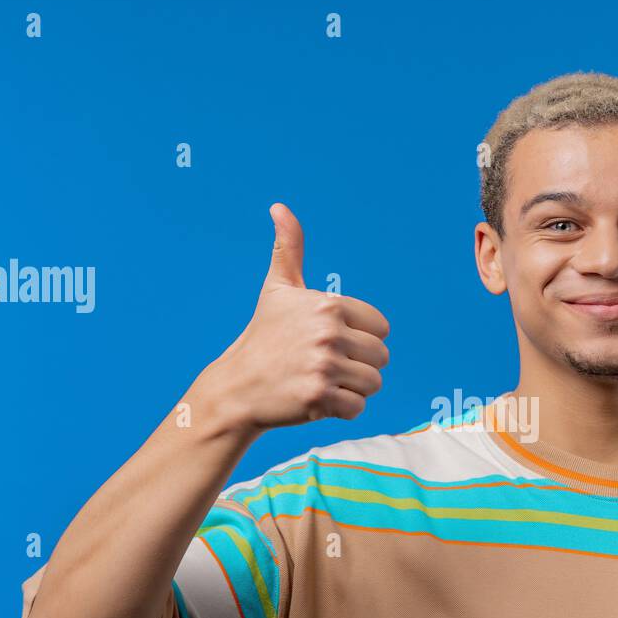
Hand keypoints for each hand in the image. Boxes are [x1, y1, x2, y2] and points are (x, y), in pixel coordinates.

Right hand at [203, 202, 390, 434]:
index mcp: (328, 305)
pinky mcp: (319, 398)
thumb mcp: (277, 289)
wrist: (236, 387)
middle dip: (358, 366)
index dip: (360, 338)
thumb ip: (288, 249)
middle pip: (381, 357)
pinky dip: (341, 410)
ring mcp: (324, 366)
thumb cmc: (262, 337)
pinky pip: (357, 408)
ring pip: (373, 383)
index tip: (329, 342)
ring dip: (351, 389)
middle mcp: (328, 333)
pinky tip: (316, 400)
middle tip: (323, 366)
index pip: (381, 328)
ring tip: (320, 381)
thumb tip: (279, 207)